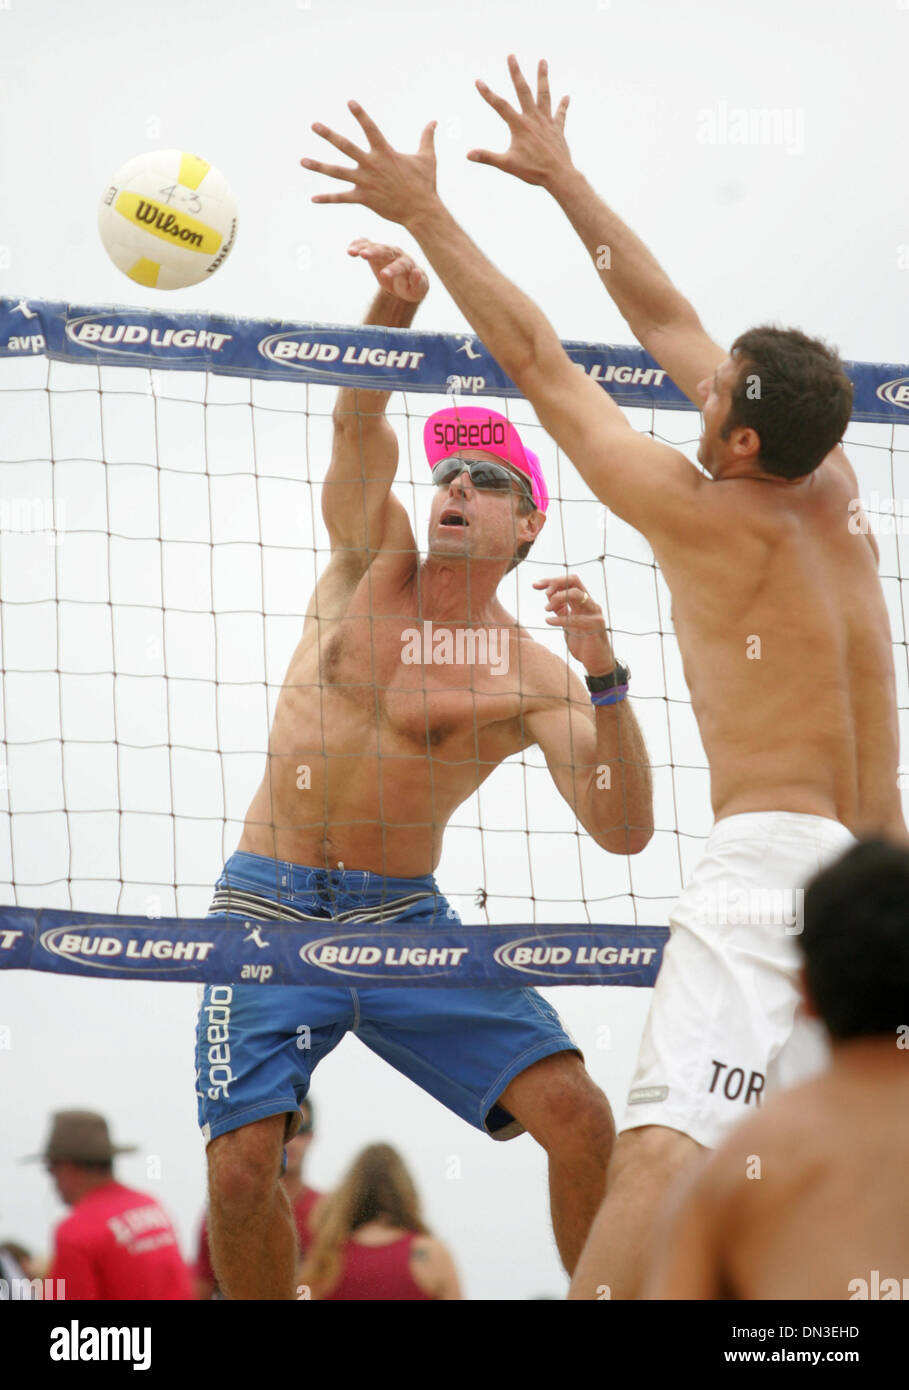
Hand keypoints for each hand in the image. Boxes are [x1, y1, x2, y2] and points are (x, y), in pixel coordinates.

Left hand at [301, 103, 438, 226]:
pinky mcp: (364, 198)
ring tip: (302, 161)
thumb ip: (427, 137)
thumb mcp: (428, 158)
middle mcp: (371, 164)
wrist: (421, 211)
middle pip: (345, 146)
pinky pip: (341, 198)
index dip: (360, 114)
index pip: (370, 128)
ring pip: (337, 172)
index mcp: (385, 152)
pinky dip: (327, 198)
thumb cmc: (425, 184)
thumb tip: (434, 121)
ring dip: (319, 166)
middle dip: (328, 135)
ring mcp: (365, 182)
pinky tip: (313, 198)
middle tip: (313, 125)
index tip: (349, 102)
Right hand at [347, 238, 428, 303]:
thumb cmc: (412, 288)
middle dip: (375, 252)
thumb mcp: (419, 290)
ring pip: (374, 246)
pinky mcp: (375, 252)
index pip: (401, 264)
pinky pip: (366, 245)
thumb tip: (416, 272)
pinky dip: (358, 245)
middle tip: (363, 255)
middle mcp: (396, 254)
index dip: (393, 269)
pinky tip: (350, 249)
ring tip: (351, 251)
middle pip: (386, 250)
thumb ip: (419, 283)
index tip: (383, 275)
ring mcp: (385, 252)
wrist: (405, 283)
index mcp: (408, 264)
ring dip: (363, 247)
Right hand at [469, 56, 571, 187]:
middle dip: (516, 73)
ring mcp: (547, 122)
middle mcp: (533, 119)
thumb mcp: (507, 164)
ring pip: (544, 95)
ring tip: (543, 61)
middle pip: (523, 91)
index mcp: (519, 126)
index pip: (500, 106)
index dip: (487, 94)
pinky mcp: (558, 129)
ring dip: (543, 77)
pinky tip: (566, 97)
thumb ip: (487, 157)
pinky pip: (560, 115)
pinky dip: (563, 106)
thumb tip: (468, 155)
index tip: (478, 81)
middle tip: (512, 56)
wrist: (559, 176)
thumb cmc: (533, 171)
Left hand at [534, 575, 613, 673]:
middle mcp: (589, 603)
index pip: (568, 581)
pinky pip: (577, 618)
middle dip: (556, 583)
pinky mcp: (596, 625)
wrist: (596, 661)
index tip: (535, 585)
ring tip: (546, 609)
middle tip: (544, 594)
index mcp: (582, 601)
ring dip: (558, 597)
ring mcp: (594, 612)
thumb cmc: (582, 642)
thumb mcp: (567, 623)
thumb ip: (561, 610)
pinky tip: (549, 621)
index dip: (551, 581)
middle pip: (574, 580)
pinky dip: (560, 618)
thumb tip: (549, 597)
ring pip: (577, 594)